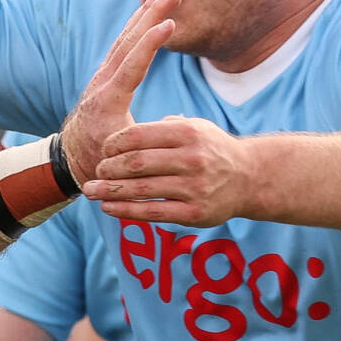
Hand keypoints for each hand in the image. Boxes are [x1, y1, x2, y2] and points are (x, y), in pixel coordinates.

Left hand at [58, 0, 178, 182]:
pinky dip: (136, 27)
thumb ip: (136, 142)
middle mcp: (102, 84)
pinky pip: (122, 46)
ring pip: (124, 40)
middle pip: (127, 43)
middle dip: (151, 16)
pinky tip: (148, 12)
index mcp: (107, 102)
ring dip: (145, 16)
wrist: (71, 156)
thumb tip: (157, 135)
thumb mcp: (118, 154)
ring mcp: (102, 77)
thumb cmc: (99, 159)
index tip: (169, 24)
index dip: (149, 46)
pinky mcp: (106, 75)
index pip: (131, 67)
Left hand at [84, 115, 253, 226]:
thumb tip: (122, 135)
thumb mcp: (195, 127)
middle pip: (136, 163)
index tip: (104, 150)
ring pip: (141, 189)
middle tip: (96, 171)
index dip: (114, 144)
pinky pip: (151, 212)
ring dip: (110, 191)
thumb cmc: (211, 149)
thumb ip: (162, 127)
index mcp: (189, 133)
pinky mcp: (194, 213)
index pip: (139, 136)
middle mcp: (193, 159)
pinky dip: (125, 210)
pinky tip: (108, 207)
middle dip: (109, 168)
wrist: (249, 178)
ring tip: (91, 191)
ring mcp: (194, 187)